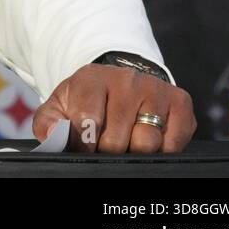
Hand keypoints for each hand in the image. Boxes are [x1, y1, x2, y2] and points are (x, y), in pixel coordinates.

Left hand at [32, 63, 195, 152]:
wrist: (120, 82)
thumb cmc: (86, 100)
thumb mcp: (60, 106)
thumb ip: (48, 122)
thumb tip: (56, 136)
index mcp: (92, 78)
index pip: (88, 122)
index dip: (84, 144)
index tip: (84, 147)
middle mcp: (127, 80)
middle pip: (117, 140)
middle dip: (108, 150)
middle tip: (105, 144)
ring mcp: (156, 90)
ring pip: (146, 143)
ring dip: (135, 150)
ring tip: (126, 141)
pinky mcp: (181, 102)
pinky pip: (173, 144)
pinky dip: (161, 150)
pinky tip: (149, 137)